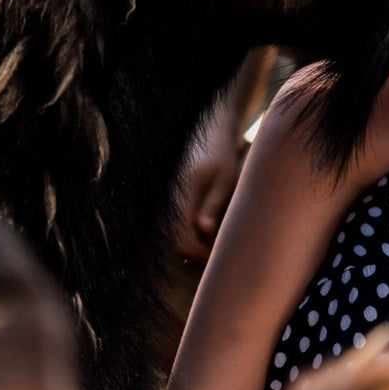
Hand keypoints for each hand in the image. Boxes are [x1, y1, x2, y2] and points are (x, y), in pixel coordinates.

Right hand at [175, 126, 242, 261]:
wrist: (207, 134)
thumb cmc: (220, 155)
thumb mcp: (224, 180)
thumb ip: (212, 205)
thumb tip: (204, 231)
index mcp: (181, 194)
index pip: (181, 237)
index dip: (198, 251)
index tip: (215, 255)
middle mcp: (167, 198)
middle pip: (174, 239)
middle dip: (194, 250)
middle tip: (215, 250)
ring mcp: (165, 199)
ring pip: (171, 233)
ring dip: (190, 241)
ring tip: (211, 238)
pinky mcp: (167, 199)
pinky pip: (172, 223)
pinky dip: (185, 230)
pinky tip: (203, 227)